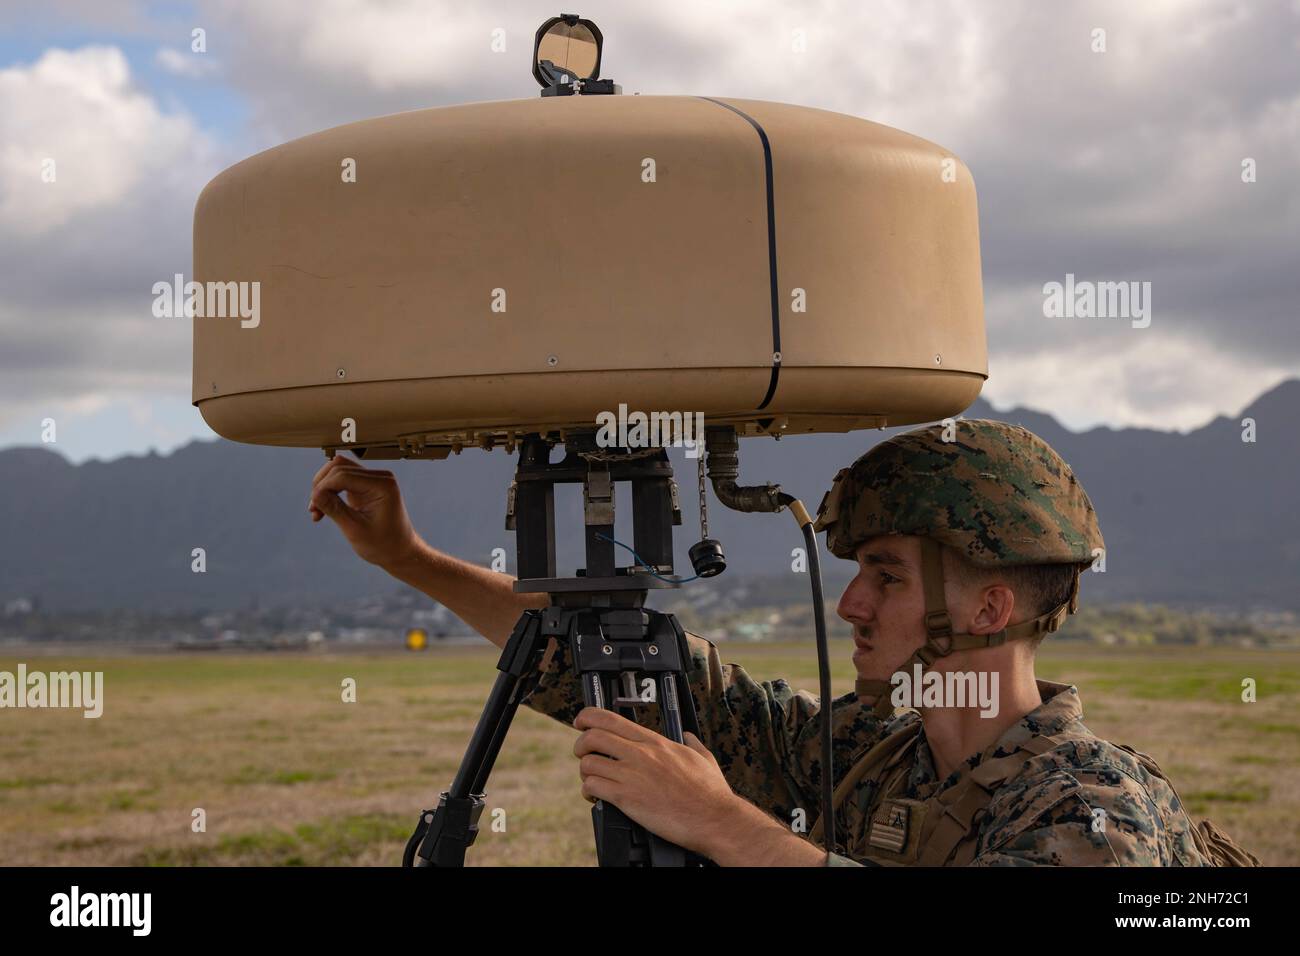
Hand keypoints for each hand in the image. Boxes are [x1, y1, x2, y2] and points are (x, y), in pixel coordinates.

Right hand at [308, 453, 419, 567]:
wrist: (398, 551)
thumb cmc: (383, 544)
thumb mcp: (355, 529)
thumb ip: (335, 509)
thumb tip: (315, 493)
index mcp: (382, 485)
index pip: (343, 475)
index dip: (323, 488)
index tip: (313, 508)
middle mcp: (379, 477)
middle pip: (338, 467)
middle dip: (321, 487)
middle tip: (314, 510)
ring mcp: (372, 480)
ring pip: (337, 471)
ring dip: (323, 489)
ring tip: (316, 512)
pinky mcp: (365, 486)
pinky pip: (341, 480)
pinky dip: (329, 493)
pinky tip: (322, 510)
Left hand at [573, 707, 738, 855]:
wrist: (714, 819)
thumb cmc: (711, 793)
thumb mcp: (703, 757)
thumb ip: (692, 743)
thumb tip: (688, 736)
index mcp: (656, 742)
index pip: (611, 718)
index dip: (589, 717)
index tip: (582, 721)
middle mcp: (640, 754)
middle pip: (592, 736)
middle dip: (580, 744)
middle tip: (583, 753)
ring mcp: (632, 775)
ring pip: (588, 763)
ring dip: (585, 772)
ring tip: (592, 781)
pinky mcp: (626, 798)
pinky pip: (592, 787)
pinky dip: (588, 792)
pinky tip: (596, 798)